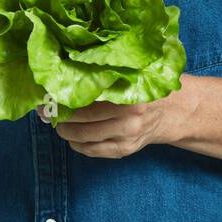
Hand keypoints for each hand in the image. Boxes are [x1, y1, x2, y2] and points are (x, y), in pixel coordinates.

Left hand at [36, 81, 194, 158]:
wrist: (175, 111)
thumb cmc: (148, 86)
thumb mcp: (134, 73)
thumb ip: (108, 73)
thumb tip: (68, 71)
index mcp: (130, 94)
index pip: (90, 96)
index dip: (66, 95)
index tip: (49, 92)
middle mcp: (130, 117)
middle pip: (84, 118)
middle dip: (61, 114)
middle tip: (46, 109)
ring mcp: (128, 136)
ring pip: (86, 137)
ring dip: (66, 131)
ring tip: (57, 123)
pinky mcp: (125, 150)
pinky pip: (94, 151)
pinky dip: (78, 144)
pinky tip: (72, 137)